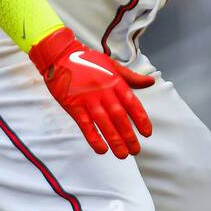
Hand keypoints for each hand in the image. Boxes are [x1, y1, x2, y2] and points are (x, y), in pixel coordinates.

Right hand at [29, 27, 153, 157]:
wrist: (59, 55)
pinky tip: (101, 149)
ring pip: (104, 123)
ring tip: (122, 154)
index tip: (147, 133)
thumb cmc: (87, 60)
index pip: (132, 103)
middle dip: (129, 135)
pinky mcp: (73, 105)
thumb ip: (131, 77)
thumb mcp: (112, 65)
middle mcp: (104, 92)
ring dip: (114, 140)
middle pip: (120, 117)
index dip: (141, 119)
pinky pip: (85, 124)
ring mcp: (88, 99)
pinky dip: (93, 137)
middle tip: (136, 150)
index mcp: (115, 82)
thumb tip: (151, 82)